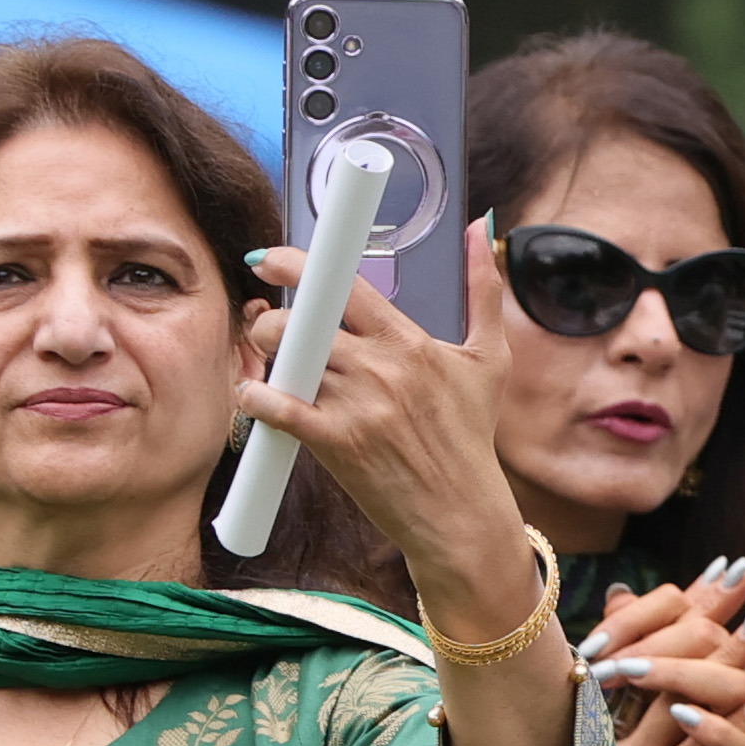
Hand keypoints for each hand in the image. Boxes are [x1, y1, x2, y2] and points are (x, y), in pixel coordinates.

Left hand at [242, 227, 531, 630]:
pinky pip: (279, 407)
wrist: (461, 516)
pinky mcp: (337, 444)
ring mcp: (357, 406)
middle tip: (269, 328)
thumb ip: (482, 292)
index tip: (269, 260)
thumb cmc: (470, 440)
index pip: (344, 286)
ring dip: (264, 356)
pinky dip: (257, 397)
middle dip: (272, 319)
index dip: (297, 265)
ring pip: (286, 358)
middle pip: (303, 319)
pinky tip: (255, 395)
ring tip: (269, 364)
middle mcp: (381, 368)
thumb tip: (480, 230)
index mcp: (410, 342)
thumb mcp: (489, 362)